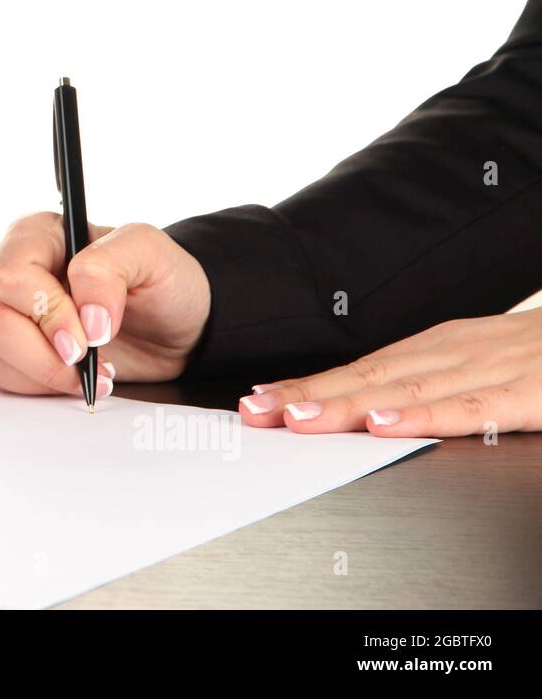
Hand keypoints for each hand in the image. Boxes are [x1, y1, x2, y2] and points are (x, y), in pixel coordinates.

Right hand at [0, 213, 211, 396]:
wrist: (169, 323)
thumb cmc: (158, 279)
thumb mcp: (149, 253)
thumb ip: (109, 268)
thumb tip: (85, 318)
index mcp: (36, 234)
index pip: (11, 275)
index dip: (46, 312)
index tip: (88, 337)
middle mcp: (9, 267)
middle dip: (45, 354)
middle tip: (88, 362)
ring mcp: (1, 307)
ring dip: (45, 374)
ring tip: (89, 371)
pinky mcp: (4, 345)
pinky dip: (38, 385)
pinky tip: (71, 375)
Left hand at [238, 309, 541, 436]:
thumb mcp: (485, 362)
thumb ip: (433, 382)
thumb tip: (371, 404)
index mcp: (445, 345)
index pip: (363, 367)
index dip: (309, 384)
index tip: (261, 398)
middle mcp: (459, 350)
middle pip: (370, 376)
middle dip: (308, 394)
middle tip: (255, 411)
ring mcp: (494, 367)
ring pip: (407, 389)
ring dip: (346, 404)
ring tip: (297, 417)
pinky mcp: (531, 391)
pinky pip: (472, 407)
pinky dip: (425, 416)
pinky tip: (387, 424)